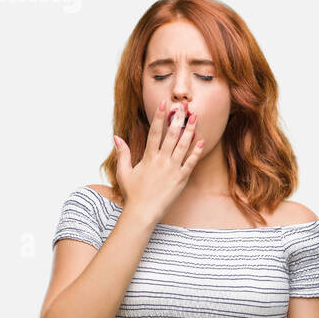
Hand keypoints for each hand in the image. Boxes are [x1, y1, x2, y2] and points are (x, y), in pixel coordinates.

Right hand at [116, 101, 203, 226]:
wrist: (142, 213)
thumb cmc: (133, 193)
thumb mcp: (124, 172)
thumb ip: (122, 153)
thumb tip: (116, 137)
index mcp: (148, 157)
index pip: (154, 132)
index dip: (159, 116)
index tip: (164, 103)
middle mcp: (161, 161)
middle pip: (172, 135)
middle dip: (178, 119)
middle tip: (184, 106)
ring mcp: (172, 169)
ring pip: (183, 146)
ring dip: (190, 130)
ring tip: (195, 117)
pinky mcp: (181, 178)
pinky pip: (191, 162)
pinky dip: (196, 151)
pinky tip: (202, 140)